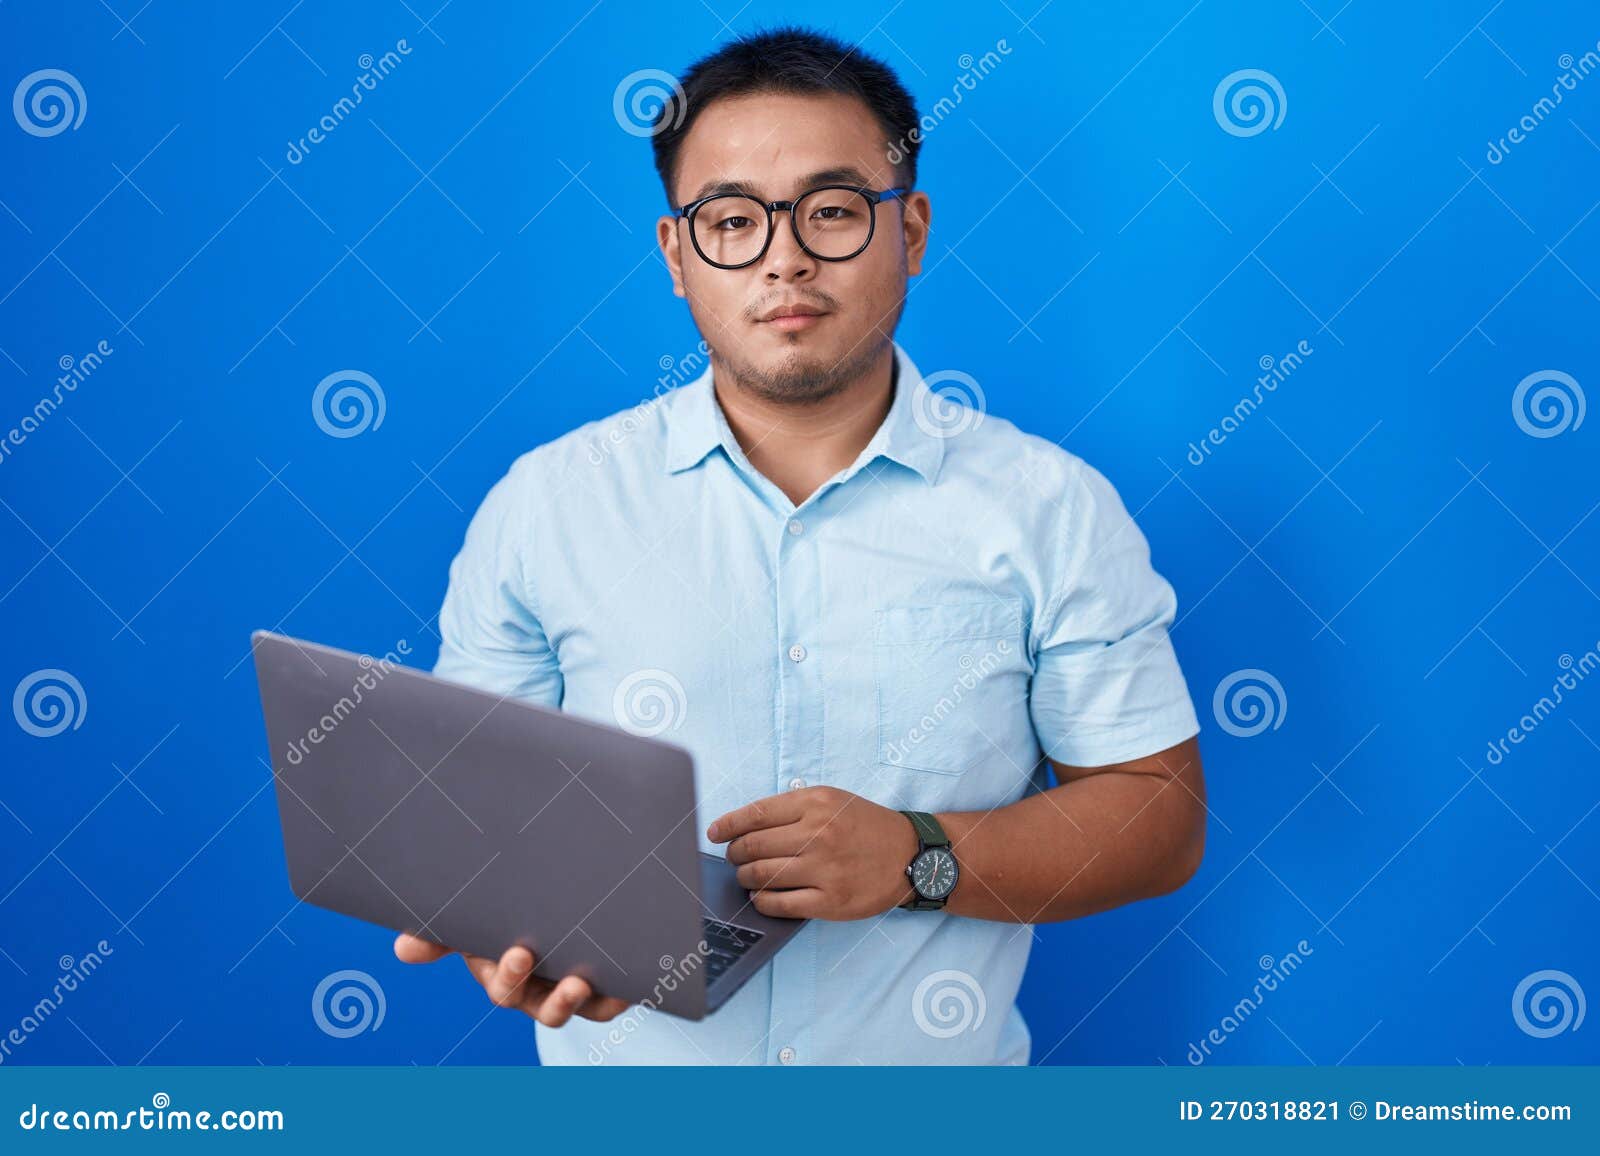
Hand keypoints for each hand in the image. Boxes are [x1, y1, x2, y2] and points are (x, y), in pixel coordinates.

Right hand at [393, 933, 630, 1026]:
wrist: (554, 901)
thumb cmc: (506, 914)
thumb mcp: (475, 919)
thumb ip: (441, 933)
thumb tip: (401, 949)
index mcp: (507, 975)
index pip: (505, 987)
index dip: (510, 976)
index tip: (517, 954)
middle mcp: (541, 991)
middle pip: (544, 1008)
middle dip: (548, 994)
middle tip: (550, 962)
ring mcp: (575, 989)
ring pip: (582, 1008)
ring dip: (581, 1001)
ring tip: (585, 983)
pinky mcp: (608, 984)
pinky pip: (615, 998)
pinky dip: (622, 992)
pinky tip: (630, 976)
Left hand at [707, 786, 918, 919]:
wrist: (909, 855)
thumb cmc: (865, 825)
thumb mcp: (832, 799)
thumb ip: (792, 807)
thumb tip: (745, 824)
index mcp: (816, 803)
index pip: (756, 814)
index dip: (728, 825)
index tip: (714, 833)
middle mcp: (818, 834)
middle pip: (753, 847)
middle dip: (735, 854)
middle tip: (734, 857)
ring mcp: (824, 870)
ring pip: (761, 876)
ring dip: (745, 877)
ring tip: (747, 876)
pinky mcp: (830, 901)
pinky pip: (779, 904)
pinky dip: (762, 901)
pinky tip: (761, 896)